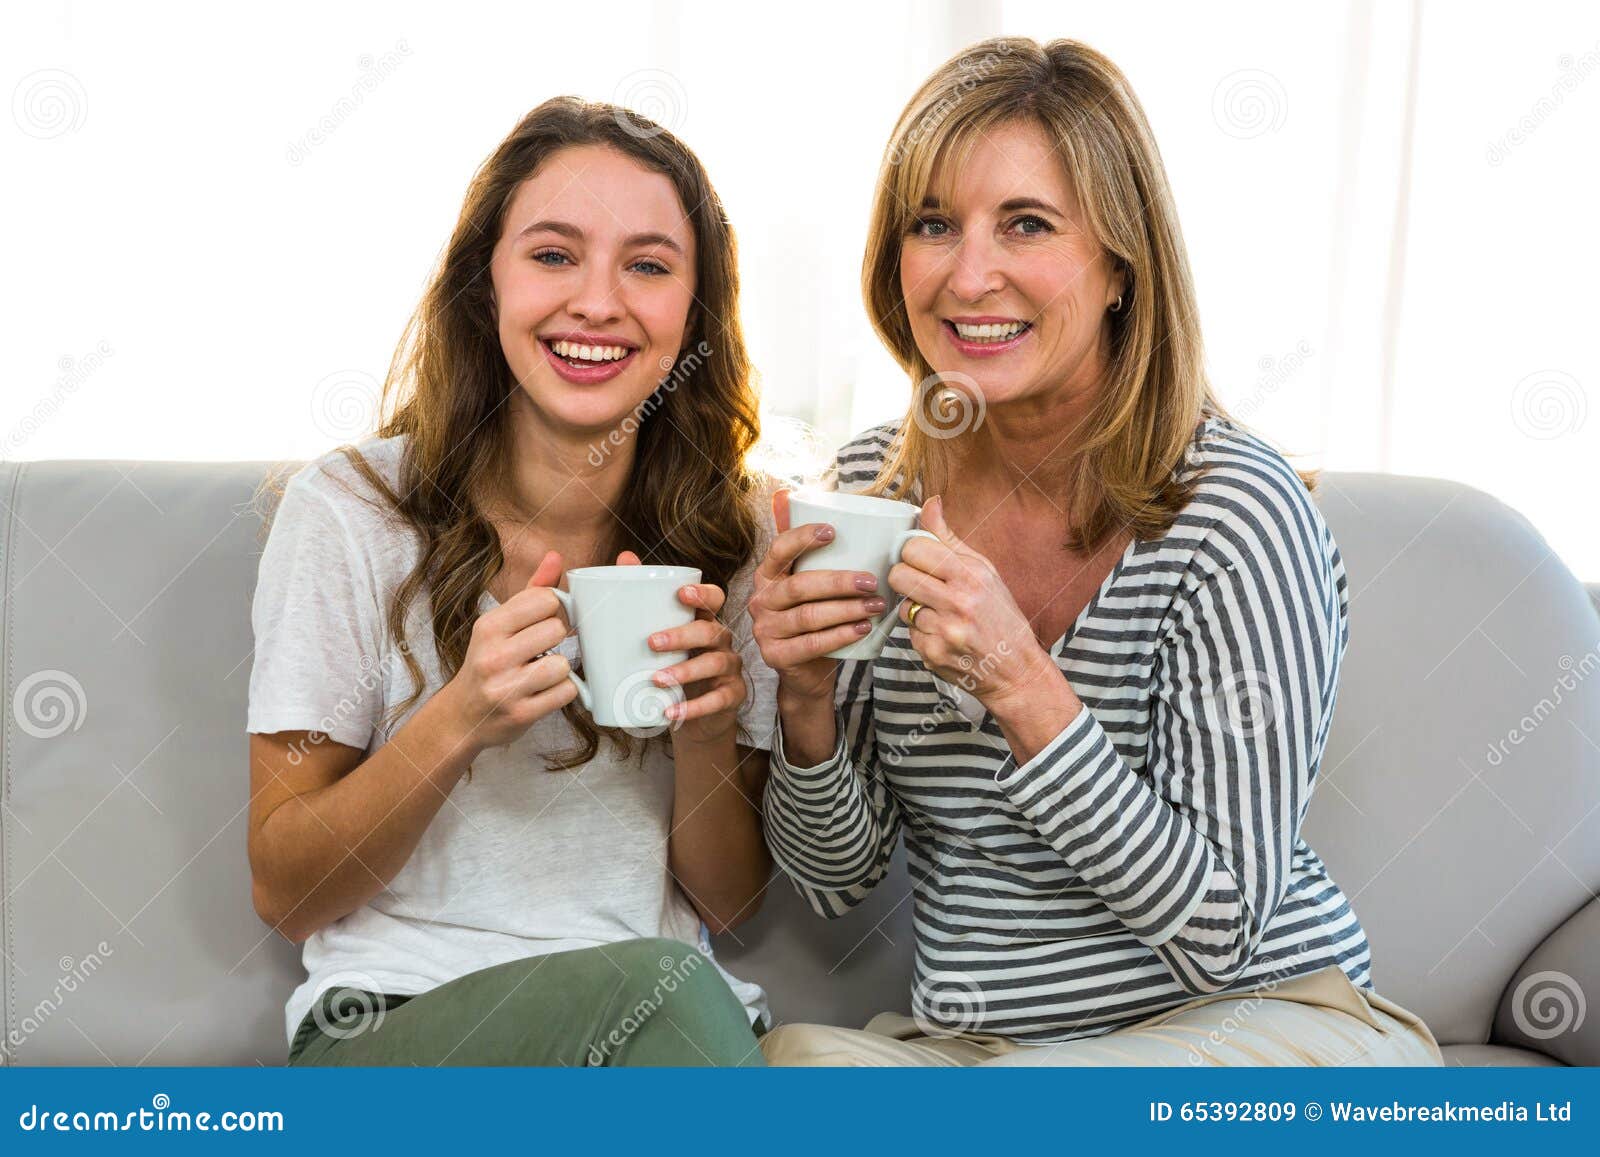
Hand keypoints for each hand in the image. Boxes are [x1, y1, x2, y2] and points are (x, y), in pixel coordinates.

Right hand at [441, 550, 577, 751]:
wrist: (463, 716)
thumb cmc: (488, 662)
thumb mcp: (501, 624)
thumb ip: (532, 590)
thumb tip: (555, 556)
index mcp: (489, 626)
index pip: (544, 599)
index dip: (554, 608)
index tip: (547, 620)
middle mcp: (493, 655)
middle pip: (556, 629)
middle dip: (556, 639)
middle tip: (543, 649)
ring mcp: (505, 687)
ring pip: (563, 664)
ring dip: (560, 669)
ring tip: (543, 673)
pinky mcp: (520, 714)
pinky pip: (565, 693)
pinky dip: (563, 692)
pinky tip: (546, 691)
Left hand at [642, 566, 747, 741]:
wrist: (695, 717)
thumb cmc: (674, 668)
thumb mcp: (659, 637)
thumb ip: (642, 599)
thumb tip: (624, 558)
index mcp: (703, 621)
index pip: (714, 598)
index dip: (702, 593)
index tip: (681, 593)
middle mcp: (721, 641)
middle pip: (710, 631)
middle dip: (682, 635)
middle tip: (652, 642)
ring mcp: (729, 669)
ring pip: (714, 663)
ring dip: (685, 671)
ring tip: (657, 679)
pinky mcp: (732, 696)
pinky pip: (717, 699)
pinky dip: (694, 707)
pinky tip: (673, 713)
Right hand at [749, 489, 887, 702]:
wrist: (806, 671)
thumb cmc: (816, 621)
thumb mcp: (815, 590)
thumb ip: (827, 563)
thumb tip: (868, 528)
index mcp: (768, 575)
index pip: (778, 549)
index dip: (802, 538)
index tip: (833, 531)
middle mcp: (760, 600)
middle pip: (800, 586)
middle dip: (839, 582)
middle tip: (872, 581)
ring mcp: (765, 630)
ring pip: (809, 615)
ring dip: (846, 609)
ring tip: (875, 606)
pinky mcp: (776, 656)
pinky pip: (812, 643)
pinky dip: (841, 635)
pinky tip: (863, 629)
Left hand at [889, 496, 1054, 711]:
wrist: (1016, 669)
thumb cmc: (1001, 616)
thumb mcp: (984, 570)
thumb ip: (949, 539)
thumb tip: (930, 502)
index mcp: (971, 574)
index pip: (915, 548)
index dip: (912, 553)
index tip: (920, 560)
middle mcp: (958, 601)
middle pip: (899, 574)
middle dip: (905, 578)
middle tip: (921, 585)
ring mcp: (944, 630)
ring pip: (902, 605)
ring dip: (915, 609)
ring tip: (940, 614)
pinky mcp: (932, 654)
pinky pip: (909, 633)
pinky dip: (921, 633)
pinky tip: (943, 635)